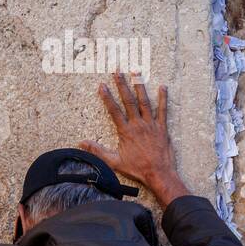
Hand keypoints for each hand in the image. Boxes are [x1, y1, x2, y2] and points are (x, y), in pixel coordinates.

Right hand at [79, 73, 188, 207]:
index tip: (102, 85)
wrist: (158, 173)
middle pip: (128, 101)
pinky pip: (163, 110)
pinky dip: (163, 98)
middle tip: (118, 72)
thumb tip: (81, 143)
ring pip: (144, 102)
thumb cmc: (136, 168)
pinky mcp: (162, 128)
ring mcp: (151, 125)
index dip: (107, 97)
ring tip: (136, 73)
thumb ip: (97, 150)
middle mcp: (138, 125)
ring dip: (139, 86)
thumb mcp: (114, 161)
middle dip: (122, 85)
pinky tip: (162, 87)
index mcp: (125, 132)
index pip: (114, 110)